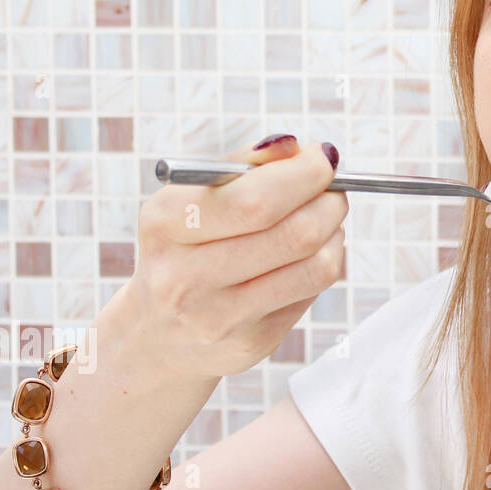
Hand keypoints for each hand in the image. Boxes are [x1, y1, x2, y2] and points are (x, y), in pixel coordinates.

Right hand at [122, 135, 347, 379]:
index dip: (305, 175)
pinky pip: (314, 290)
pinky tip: (311, 252)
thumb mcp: (193, 198)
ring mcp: (218, 317)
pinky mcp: (251, 342)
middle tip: (333, 189)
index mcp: (166, 225)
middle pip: (296, 234)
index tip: (324, 157)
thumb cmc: (185, 248)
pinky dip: (327, 260)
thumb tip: (295, 147)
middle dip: (330, 201)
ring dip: (335, 231)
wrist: (156, 335)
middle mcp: (184, 277)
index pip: (255, 200)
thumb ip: (242, 166)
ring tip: (323, 218)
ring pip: (317, 265)